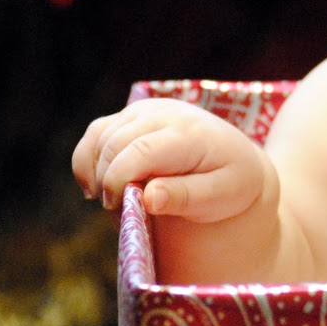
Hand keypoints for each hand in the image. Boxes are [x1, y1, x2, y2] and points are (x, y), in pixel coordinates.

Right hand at [71, 98, 270, 222]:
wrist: (237, 159)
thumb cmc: (231, 183)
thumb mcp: (221, 197)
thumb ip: (185, 197)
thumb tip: (148, 197)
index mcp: (188, 133)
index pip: (140, 151)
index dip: (119, 182)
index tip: (120, 211)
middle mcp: (163, 113)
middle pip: (113, 144)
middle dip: (107, 183)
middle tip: (122, 215)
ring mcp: (145, 110)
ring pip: (99, 137)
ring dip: (96, 174)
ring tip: (117, 202)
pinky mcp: (131, 115)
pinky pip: (96, 133)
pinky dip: (88, 160)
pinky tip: (99, 186)